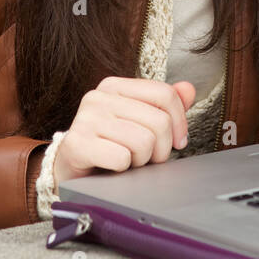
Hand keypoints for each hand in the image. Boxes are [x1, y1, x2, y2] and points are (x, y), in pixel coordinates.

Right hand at [52, 77, 196, 185]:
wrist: (71, 172)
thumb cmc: (109, 147)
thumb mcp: (139, 122)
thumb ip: (164, 105)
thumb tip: (188, 89)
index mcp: (115, 86)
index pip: (164, 94)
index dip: (180, 122)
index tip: (178, 141)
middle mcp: (98, 97)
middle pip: (159, 121)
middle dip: (161, 148)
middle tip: (146, 157)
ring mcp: (85, 119)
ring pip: (143, 142)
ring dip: (141, 160)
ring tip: (128, 161)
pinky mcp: (77, 144)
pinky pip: (122, 158)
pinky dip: (123, 169)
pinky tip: (112, 167)